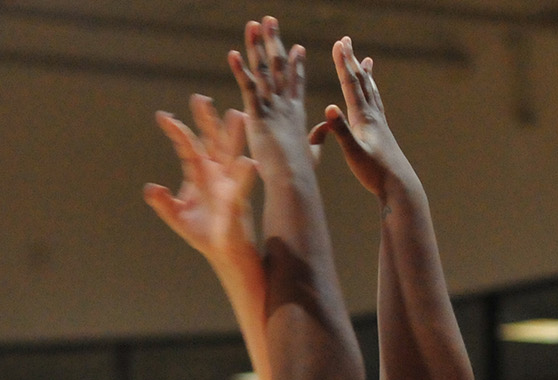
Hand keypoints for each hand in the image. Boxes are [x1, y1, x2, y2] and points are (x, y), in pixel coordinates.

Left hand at [143, 96, 257, 265]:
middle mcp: (216, 172)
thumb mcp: (178, 218)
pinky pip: (241, 185)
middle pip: (211, 140)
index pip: (187, 146)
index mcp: (199, 173)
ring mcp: (230, 183)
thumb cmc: (204, 234)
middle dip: (206, 120)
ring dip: (234, 136)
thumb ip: (164, 203)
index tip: (163, 116)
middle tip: (199, 99)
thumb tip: (150, 189)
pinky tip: (248, 162)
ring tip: (237, 114)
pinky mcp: (238, 200)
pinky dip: (245, 174)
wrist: (224, 253)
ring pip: (231, 154)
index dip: (176, 131)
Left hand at [229, 17, 311, 176]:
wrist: (293, 180)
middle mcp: (285, 104)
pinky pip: (247, 88)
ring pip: (263, 70)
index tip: (296, 47)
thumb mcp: (313, 153)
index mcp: (296, 113)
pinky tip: (233, 54)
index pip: (295, 83)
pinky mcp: (258, 115)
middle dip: (274, 42)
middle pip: (279, 66)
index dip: (296, 64)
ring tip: (253, 24)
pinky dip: (240, 70)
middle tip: (270, 21)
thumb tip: (324, 133)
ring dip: (257, 46)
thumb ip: (317, 139)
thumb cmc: (302, 173)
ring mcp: (272, 107)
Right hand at [308, 38, 417, 201]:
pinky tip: (371, 97)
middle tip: (346, 41)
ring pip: (371, 92)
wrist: (398, 186)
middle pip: (360, 81)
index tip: (338, 43)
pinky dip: (372, 94)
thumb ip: (341, 130)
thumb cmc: (374, 172)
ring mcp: (379, 123)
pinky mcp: (381, 133)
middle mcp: (373, 116)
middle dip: (351, 61)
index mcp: (363, 118)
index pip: (351, 84)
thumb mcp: (353, 152)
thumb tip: (329, 107)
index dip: (343, 63)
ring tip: (367, 60)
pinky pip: (376, 106)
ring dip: (365, 74)